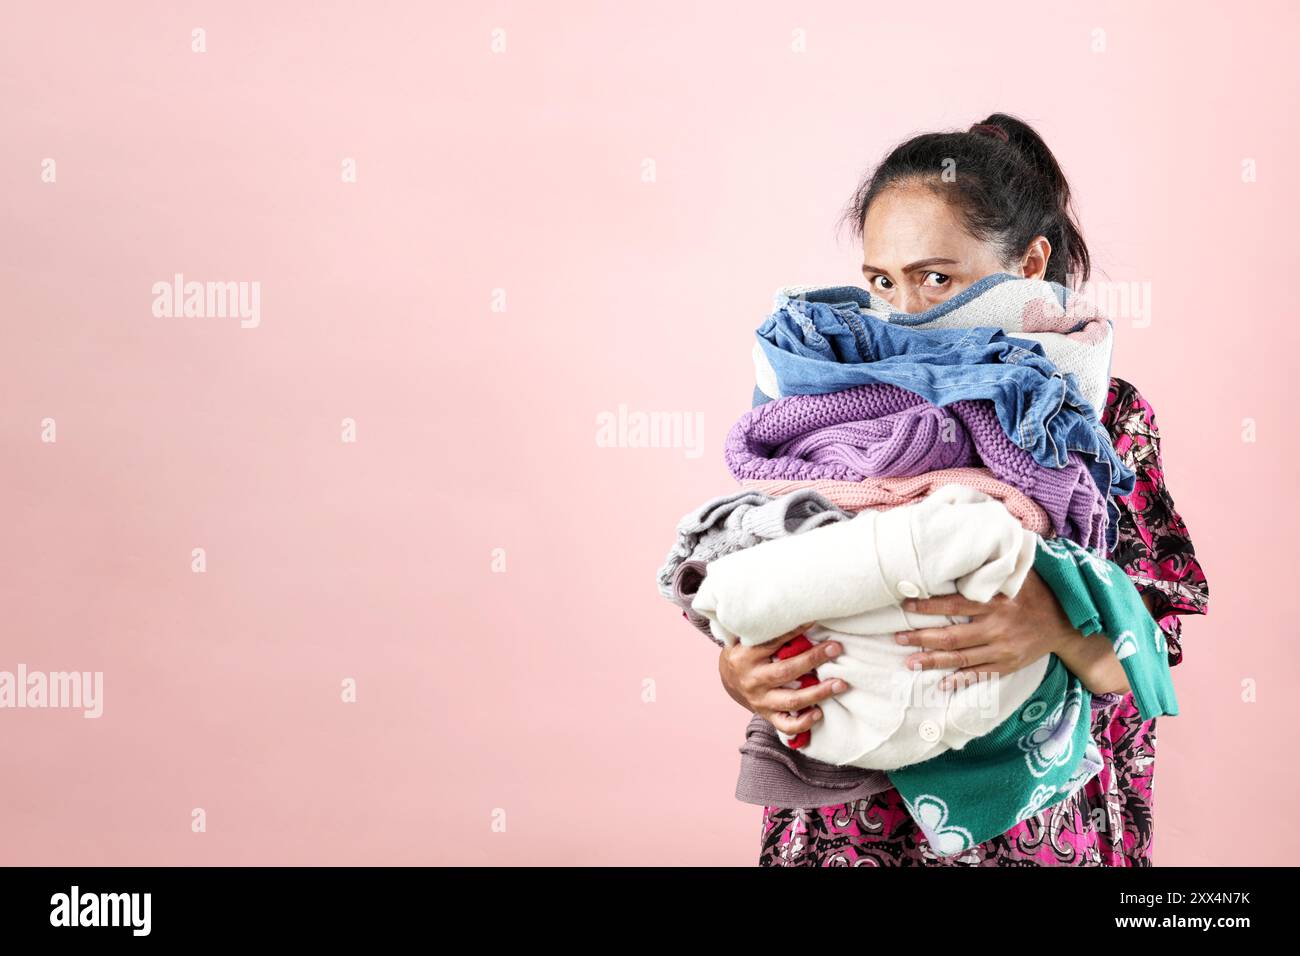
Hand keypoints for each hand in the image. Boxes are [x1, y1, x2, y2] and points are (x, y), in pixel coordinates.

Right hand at [718, 627, 849, 736]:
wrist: (728, 680)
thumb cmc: (745, 652)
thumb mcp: (745, 638)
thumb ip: (764, 630)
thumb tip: (794, 612)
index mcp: (745, 657)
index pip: (772, 642)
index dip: (794, 631)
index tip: (815, 621)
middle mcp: (752, 680)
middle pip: (786, 671)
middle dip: (813, 660)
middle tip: (835, 648)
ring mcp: (760, 700)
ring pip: (791, 700)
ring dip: (818, 693)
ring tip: (840, 684)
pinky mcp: (767, 715)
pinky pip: (786, 725)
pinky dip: (803, 722)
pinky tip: (819, 713)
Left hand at [894, 570, 1075, 689]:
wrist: (1066, 625)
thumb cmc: (1037, 594)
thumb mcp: (1019, 575)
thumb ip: (994, 566)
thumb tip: (971, 546)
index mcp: (996, 603)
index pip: (954, 604)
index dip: (928, 606)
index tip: (905, 604)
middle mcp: (997, 628)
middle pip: (952, 636)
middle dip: (922, 638)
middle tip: (898, 637)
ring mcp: (1002, 649)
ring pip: (961, 658)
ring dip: (933, 661)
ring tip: (910, 662)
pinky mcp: (1007, 664)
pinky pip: (979, 674)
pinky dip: (960, 679)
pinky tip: (941, 682)